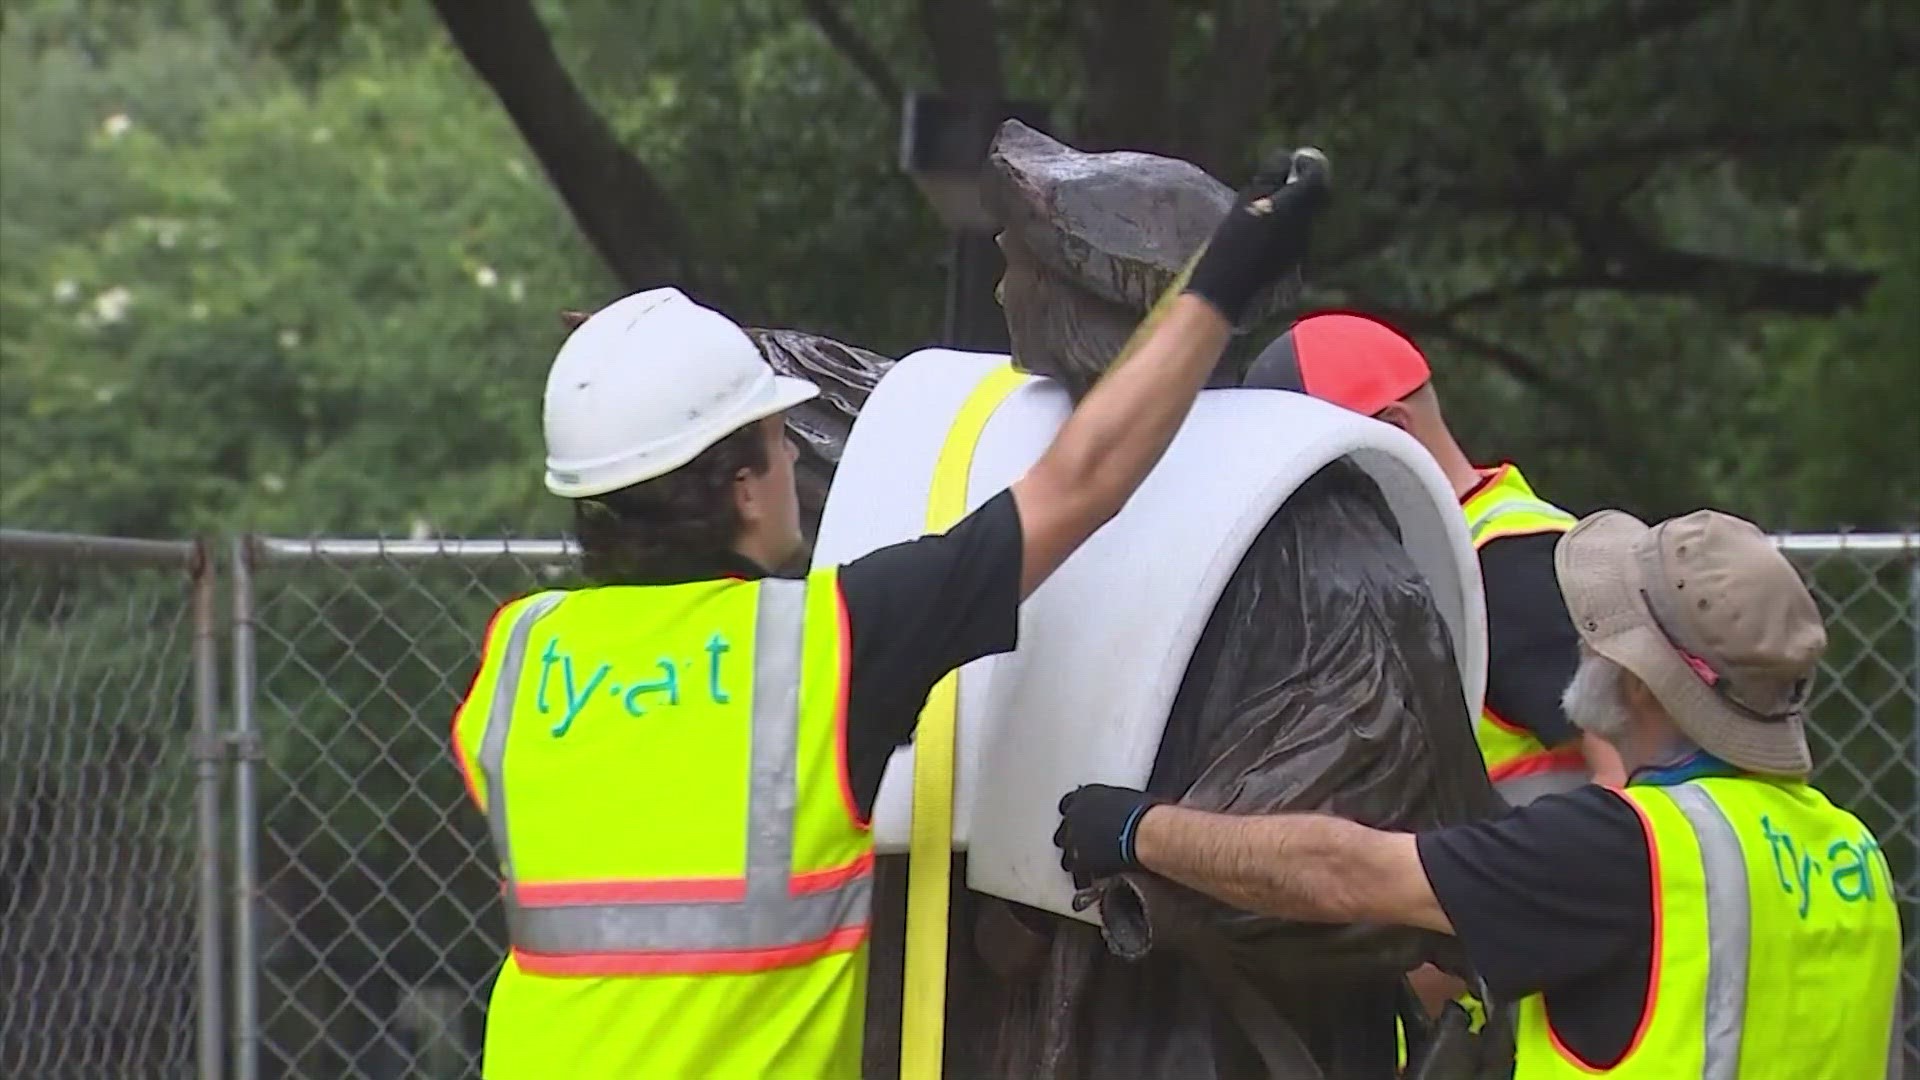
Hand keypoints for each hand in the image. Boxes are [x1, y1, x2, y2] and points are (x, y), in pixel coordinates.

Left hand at [1053, 784, 1165, 885]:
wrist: (1145, 833)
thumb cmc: (1144, 814)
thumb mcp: (1125, 800)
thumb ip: (1111, 805)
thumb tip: (1116, 813)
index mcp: (1083, 797)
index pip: (1068, 805)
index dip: (1078, 816)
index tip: (1084, 821)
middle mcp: (1073, 816)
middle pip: (1064, 830)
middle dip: (1074, 838)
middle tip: (1090, 843)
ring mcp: (1073, 840)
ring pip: (1067, 853)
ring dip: (1077, 856)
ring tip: (1093, 862)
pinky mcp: (1079, 862)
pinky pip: (1077, 870)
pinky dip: (1085, 872)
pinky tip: (1097, 873)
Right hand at [1184, 146, 1331, 324]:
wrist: (1225, 294)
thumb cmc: (1229, 245)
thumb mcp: (1245, 203)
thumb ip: (1270, 178)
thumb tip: (1286, 158)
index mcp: (1294, 210)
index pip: (1316, 178)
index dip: (1309, 165)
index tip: (1295, 160)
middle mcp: (1303, 229)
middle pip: (1310, 200)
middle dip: (1297, 188)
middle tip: (1274, 183)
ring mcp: (1299, 251)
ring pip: (1301, 220)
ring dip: (1288, 211)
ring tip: (1260, 211)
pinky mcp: (1291, 267)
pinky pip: (1292, 239)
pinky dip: (1281, 231)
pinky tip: (1258, 238)